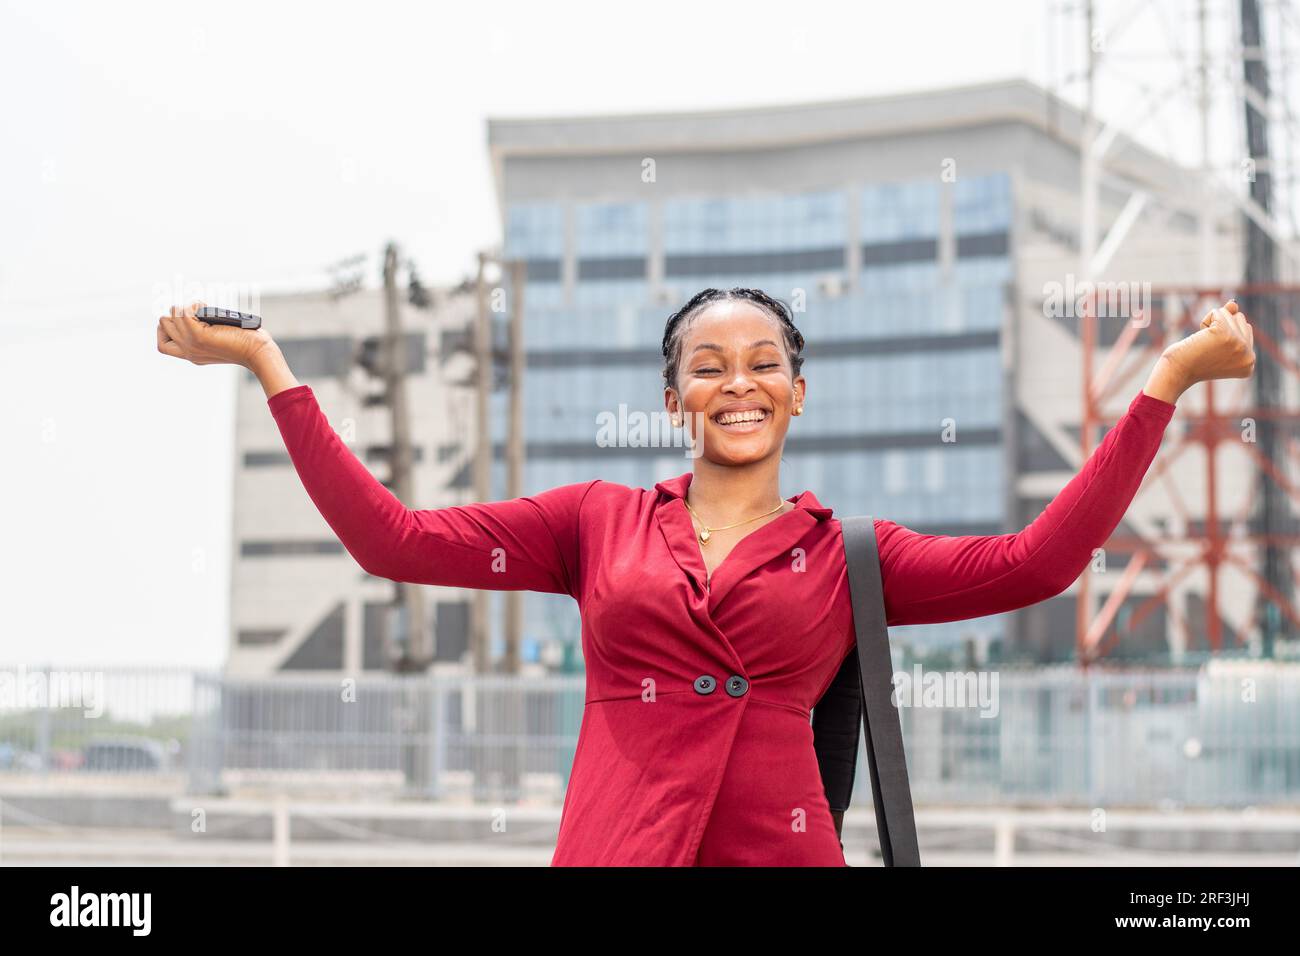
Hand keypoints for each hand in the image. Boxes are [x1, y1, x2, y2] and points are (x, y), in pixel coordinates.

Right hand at [156, 301, 277, 369]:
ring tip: (204, 310)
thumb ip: (202, 333)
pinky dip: (194, 305)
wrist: (256, 351)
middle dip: (177, 313)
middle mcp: (187, 352)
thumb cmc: (244, 342)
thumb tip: (196, 312)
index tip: (183, 320)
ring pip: (171, 316)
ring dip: (187, 307)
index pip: (162, 345)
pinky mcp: (198, 335)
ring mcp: (190, 344)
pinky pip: (183, 312)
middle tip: (198, 314)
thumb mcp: (217, 340)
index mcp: (191, 355)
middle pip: (163, 325)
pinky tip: (206, 308)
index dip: (168, 329)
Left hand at [1146, 300, 1255, 401]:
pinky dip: (1205, 321)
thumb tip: (1233, 303)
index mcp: (1249, 363)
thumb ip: (1230, 321)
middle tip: (1207, 348)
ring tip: (1203, 344)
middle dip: (1220, 327)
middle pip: (1240, 319)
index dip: (1225, 334)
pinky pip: (1217, 312)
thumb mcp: (1216, 340)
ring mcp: (1240, 345)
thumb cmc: (1192, 360)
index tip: (1212, 353)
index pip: (1246, 329)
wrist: (1176, 371)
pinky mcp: (1226, 334)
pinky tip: (1199, 338)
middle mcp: (1249, 356)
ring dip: (1212, 324)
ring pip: (1229, 313)